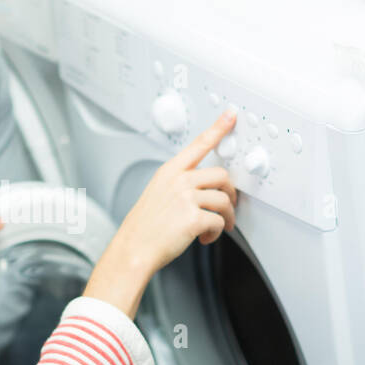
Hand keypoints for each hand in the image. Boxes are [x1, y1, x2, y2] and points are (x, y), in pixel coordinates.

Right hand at [84, 110, 239, 316]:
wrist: (133, 249)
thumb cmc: (144, 226)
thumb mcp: (157, 194)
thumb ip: (180, 185)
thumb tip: (206, 188)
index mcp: (170, 171)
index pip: (199, 144)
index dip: (218, 128)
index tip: (230, 116)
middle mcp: (179, 180)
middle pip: (222, 175)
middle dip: (230, 193)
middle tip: (228, 207)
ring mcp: (186, 198)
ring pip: (224, 200)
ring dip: (227, 217)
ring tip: (218, 227)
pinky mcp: (193, 217)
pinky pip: (218, 222)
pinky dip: (216, 233)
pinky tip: (205, 238)